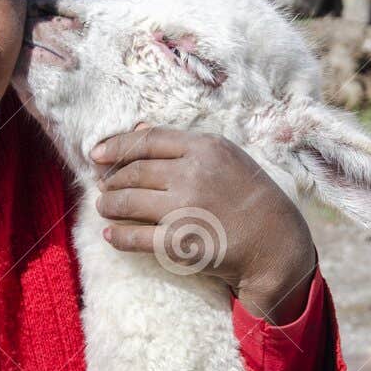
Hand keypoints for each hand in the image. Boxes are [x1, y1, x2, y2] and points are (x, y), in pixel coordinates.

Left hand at [90, 125, 316, 323]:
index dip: (116, 146)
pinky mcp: (179, 242)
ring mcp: (184, 209)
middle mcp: (193, 174)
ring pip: (127, 201)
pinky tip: (110, 234)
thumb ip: (184, 143)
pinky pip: (134, 237)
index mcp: (205, 148)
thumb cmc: (250, 196)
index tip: (97, 154)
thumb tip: (140, 128)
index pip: (147, 140)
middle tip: (102, 185)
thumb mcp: (226, 157)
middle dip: (110, 179)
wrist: (274, 242)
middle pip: (133, 171)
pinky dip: (117, 235)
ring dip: (108, 204)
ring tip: (103, 206)